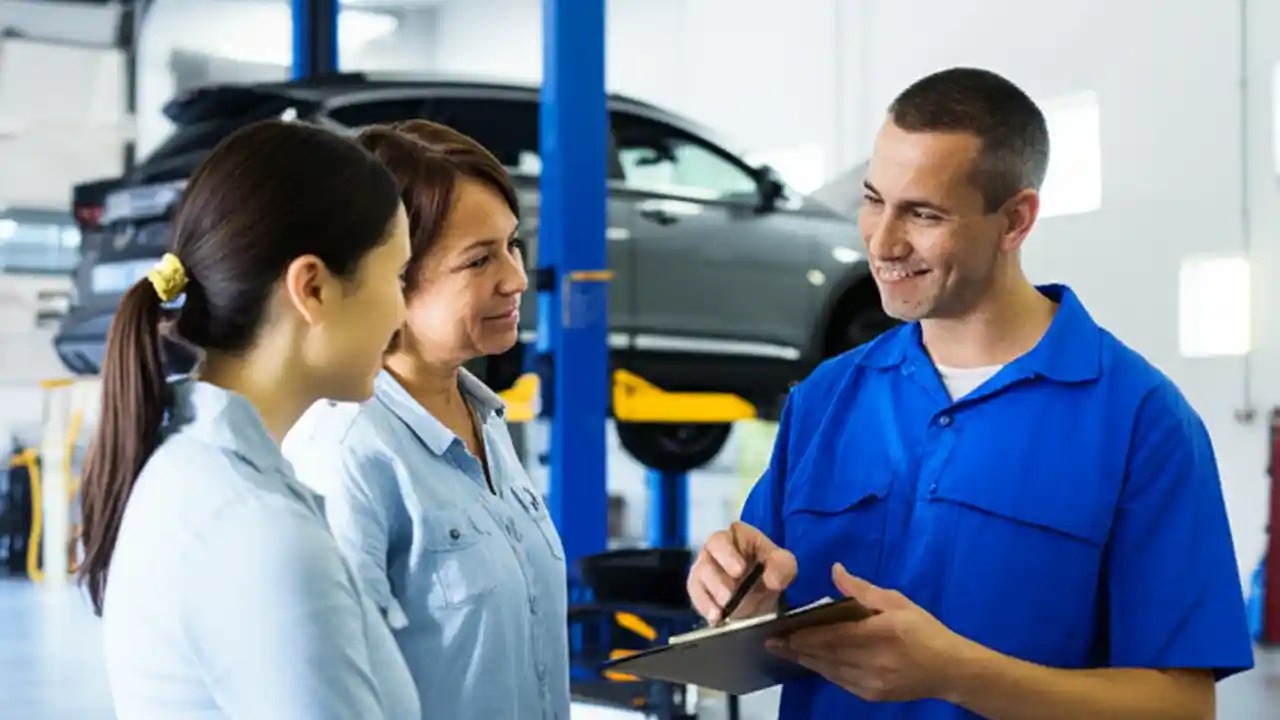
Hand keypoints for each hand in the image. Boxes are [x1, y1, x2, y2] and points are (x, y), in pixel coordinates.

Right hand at [687, 521, 796, 623]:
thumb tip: (772, 579)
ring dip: (710, 595)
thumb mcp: (784, 566)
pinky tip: (715, 618)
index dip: (728, 553)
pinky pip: (696, 595)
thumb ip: (782, 567)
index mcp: (736, 536)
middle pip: (707, 557)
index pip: (724, 539)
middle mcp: (715, 549)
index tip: (740, 570)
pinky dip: (705, 607)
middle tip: (729, 596)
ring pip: (698, 577)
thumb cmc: (771, 571)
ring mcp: (705, 568)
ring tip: (723, 610)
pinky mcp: (700, 589)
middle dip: (717, 578)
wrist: (763, 596)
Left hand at [766, 563, 976, 702]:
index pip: (833, 636)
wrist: (951, 670)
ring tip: (784, 651)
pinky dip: (823, 671)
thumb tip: (835, 571)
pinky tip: (811, 661)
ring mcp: (872, 682)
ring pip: (829, 671)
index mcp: (881, 633)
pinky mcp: (872, 695)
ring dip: (806, 661)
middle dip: (797, 649)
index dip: (805, 636)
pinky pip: (840, 681)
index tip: (781, 631)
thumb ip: (862, 590)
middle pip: (826, 655)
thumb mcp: (897, 601)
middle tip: (771, 642)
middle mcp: (874, 660)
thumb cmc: (924, 630)